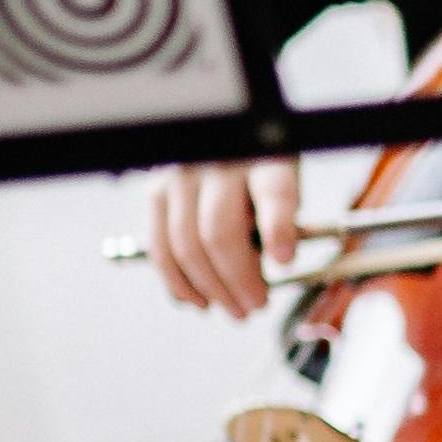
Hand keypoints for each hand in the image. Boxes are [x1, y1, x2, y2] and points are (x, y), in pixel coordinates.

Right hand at [147, 155, 296, 316]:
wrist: (221, 132)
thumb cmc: (260, 164)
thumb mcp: (285, 176)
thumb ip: (280, 214)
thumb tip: (274, 266)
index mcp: (263, 156)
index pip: (271, 191)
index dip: (277, 228)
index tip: (285, 259)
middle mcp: (217, 163)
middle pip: (220, 232)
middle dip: (239, 280)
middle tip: (256, 306)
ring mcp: (181, 176)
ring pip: (186, 245)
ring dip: (211, 288)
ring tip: (235, 309)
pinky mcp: (155, 189)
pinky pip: (159, 246)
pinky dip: (178, 282)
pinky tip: (199, 300)